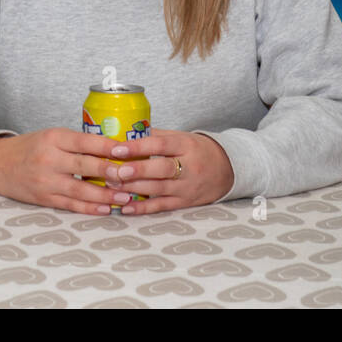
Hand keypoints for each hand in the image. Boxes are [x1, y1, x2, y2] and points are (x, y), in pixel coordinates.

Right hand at [0, 128, 131, 215]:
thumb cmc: (31, 147)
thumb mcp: (52, 136)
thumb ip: (77, 143)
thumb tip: (115, 149)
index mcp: (54, 137)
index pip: (86, 141)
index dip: (109, 147)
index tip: (129, 151)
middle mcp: (49, 158)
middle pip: (86, 166)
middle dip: (112, 172)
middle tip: (134, 176)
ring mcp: (45, 180)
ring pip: (81, 189)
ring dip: (106, 195)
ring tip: (126, 197)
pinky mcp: (43, 198)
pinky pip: (71, 204)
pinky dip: (90, 207)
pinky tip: (106, 208)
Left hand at [104, 130, 234, 214]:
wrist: (228, 170)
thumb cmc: (198, 150)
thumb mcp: (182, 138)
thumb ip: (157, 136)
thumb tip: (126, 133)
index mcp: (186, 145)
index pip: (161, 145)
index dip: (138, 147)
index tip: (117, 148)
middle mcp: (189, 166)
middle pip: (161, 168)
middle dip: (137, 170)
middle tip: (115, 171)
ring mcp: (188, 187)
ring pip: (159, 188)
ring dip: (134, 188)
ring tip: (113, 186)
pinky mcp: (185, 202)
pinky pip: (162, 206)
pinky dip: (143, 208)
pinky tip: (126, 207)